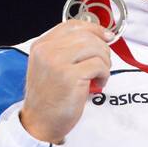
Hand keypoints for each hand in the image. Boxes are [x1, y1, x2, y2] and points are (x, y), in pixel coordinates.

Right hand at [18, 19, 113, 144]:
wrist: (40, 121)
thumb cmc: (50, 96)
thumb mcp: (51, 66)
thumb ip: (68, 50)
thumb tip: (100, 36)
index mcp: (42, 45)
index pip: (73, 25)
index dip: (94, 28)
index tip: (107, 36)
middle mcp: (47, 50)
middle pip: (88, 36)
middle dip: (102, 50)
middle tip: (101, 67)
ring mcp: (57, 62)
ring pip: (96, 48)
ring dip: (104, 63)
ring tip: (98, 76)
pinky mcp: (70, 76)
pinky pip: (100, 65)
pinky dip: (104, 75)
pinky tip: (96, 84)